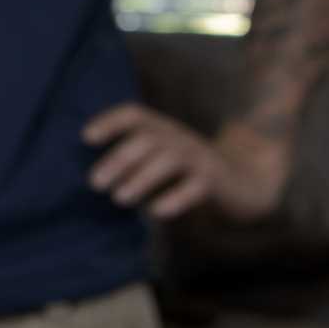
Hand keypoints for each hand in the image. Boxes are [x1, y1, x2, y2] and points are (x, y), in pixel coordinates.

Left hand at [82, 103, 285, 221]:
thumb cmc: (183, 175)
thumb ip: (129, 166)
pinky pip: (195, 187)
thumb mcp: (155, 163)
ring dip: (141, 178)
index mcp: (160, 130)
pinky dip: (175, 198)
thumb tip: (90, 181)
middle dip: (118, 159)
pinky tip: (157, 211)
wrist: (242, 184)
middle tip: (95, 183)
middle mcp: (178, 139)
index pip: (134, 115)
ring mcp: (198, 158)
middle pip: (146, 140)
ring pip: (169, 160)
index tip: (86, 138)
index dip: (110, 121)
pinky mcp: (215, 182)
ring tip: (119, 199)